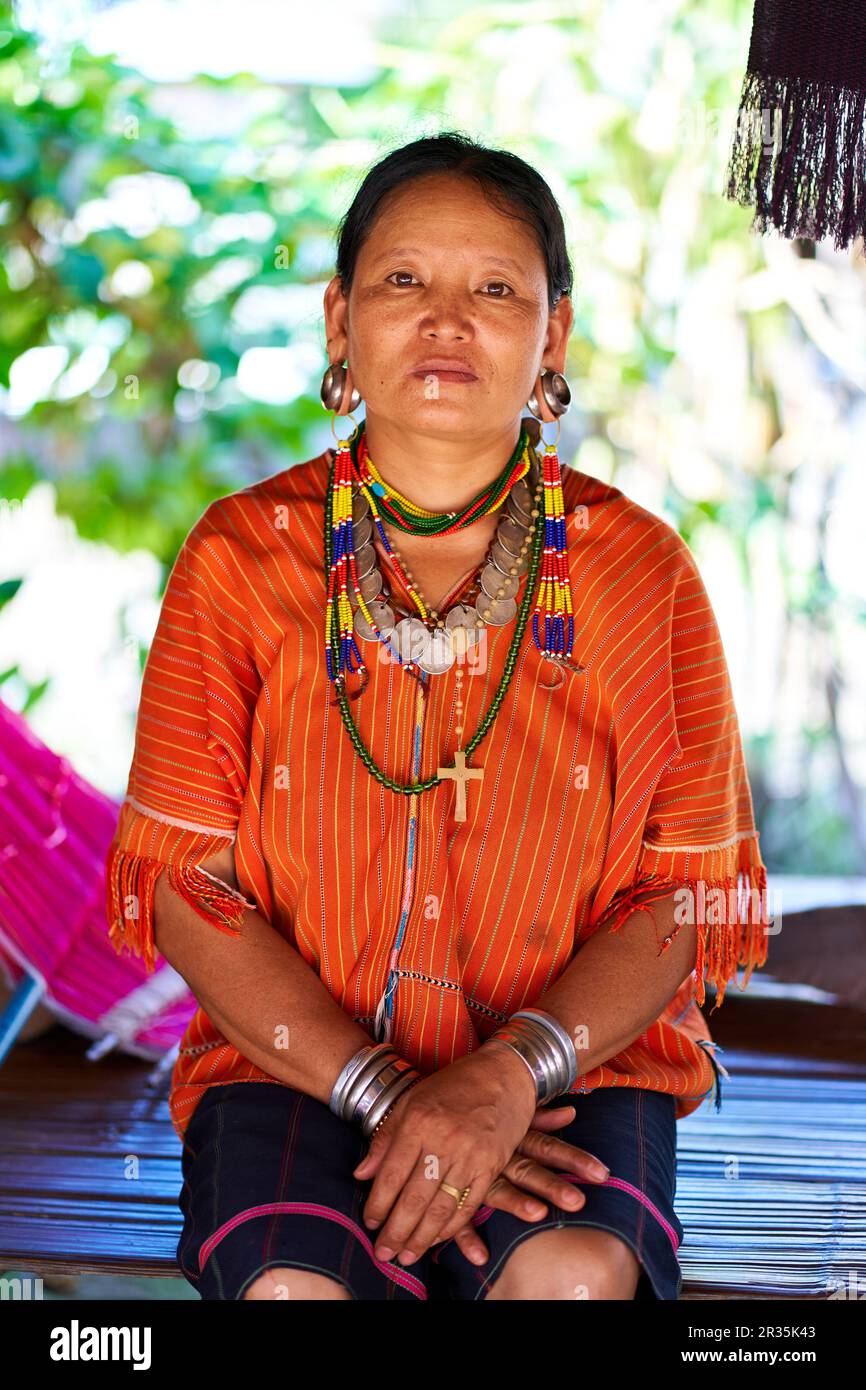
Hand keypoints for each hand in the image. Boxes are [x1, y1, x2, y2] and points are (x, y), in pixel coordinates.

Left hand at [353, 1044, 538, 1264]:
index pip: (391, 1174)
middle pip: (413, 1197)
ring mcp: (470, 1154)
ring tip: (407, 1255)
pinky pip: (469, 1204)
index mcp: (418, 1121)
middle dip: (396, 1231)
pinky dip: (452, 1226)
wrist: (505, 1072)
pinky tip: (438, 1239)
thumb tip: (361, 1174)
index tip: (369, 1223)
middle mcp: (443, 1140)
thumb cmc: (454, 1084)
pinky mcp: (492, 1164)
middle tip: (384, 1254)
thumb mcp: (413, 1100)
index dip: (378, 1204)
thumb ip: (386, 1137)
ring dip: (422, 1237)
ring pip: (440, 1207)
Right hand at [446, 1114, 610, 1266]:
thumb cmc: (472, 1113)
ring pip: (496, 1189)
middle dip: (553, 1186)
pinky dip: (467, 1236)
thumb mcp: (506, 1112)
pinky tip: (481, 1255)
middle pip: (528, 1170)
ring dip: (516, 1203)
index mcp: (511, 1135)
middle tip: (578, 1201)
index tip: (602, 1173)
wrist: (419, 1108)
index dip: (574, 1160)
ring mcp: (472, 1172)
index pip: (547, 1147)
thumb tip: (571, 1112)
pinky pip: (458, 1215)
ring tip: (538, 1215)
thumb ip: (538, 1117)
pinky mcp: (449, 1191)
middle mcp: (495, 1154)